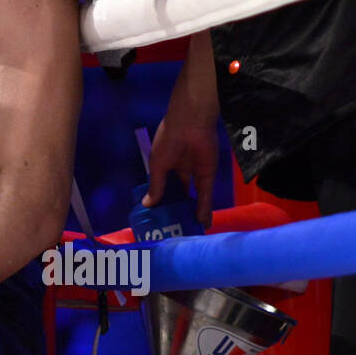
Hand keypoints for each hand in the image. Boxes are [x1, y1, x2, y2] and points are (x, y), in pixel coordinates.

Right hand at [144, 100, 219, 227]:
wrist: (190, 125)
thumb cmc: (168, 141)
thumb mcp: (157, 165)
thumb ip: (156, 186)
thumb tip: (147, 204)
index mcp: (165, 165)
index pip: (163, 185)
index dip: (161, 199)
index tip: (157, 214)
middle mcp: (180, 170)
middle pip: (179, 193)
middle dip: (177, 207)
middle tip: (174, 225)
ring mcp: (195, 174)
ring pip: (193, 197)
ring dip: (192, 212)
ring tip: (190, 229)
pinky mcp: (208, 176)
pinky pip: (206, 195)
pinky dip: (204, 208)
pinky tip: (202, 222)